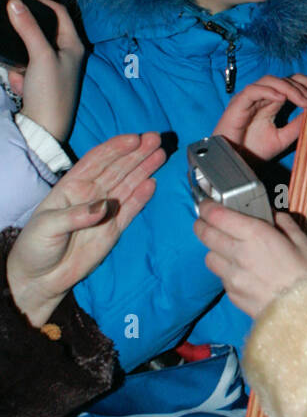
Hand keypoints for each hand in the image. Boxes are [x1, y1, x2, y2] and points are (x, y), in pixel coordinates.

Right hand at [6, 0, 84, 142]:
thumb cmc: (51, 93)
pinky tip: (21, 85)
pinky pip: (23, 68)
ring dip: (20, 60)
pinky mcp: (39, 81)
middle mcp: (65, 54)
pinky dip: (18, 75)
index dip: (40, 2)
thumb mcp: (40, 56)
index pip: (59, 12)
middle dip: (24, 36)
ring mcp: (52, 68)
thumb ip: (28, 28)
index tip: (20, 0)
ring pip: (28, 51)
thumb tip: (15, 2)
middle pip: (41, 31)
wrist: (43, 129)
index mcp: (73, 45)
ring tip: (21, 73)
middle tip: (12, 34)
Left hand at [6, 132, 164, 326]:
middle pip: (118, 169)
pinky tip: (152, 184)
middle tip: (156, 139)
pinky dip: (142, 197)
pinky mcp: (114, 229)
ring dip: (144, 169)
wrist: (41, 278)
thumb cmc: (36, 246)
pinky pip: (131, 210)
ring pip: (128, 184)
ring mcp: (105, 211)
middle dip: (136, 153)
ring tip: (160, 154)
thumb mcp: (47, 226)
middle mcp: (91, 194)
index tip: (134, 139)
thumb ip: (75, 215)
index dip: (115, 148)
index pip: (96, 161)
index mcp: (72, 186)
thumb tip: (105, 207)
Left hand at [193, 200, 306, 318]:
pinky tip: (241, 273)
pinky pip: (221, 278)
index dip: (207, 207)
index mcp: (256, 235)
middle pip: (205, 235)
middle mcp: (239, 253)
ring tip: (226, 250)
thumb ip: (285, 224)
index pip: (217, 216)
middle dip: (202, 225)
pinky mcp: (232, 295)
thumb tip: (274, 215)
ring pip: (209, 257)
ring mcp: (233, 277)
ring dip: (214, 250)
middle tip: (206, 222)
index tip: (207, 205)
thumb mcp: (303, 242)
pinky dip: (226, 272)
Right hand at [213, 75, 306, 162]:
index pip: (294, 85)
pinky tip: (283, 98)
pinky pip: (254, 89)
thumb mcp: (283, 138)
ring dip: (292, 89)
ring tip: (305, 102)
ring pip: (272, 81)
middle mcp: (263, 97)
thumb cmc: (253, 150)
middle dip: (306, 85)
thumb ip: (297, 125)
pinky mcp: (239, 102)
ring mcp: (251, 98)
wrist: (234, 161)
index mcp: (273, 102)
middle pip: (286, 79)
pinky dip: (269, 91)